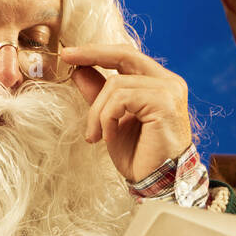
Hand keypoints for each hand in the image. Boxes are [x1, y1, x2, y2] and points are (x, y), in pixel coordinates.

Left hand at [62, 45, 192, 183]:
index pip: (126, 55)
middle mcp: (168, 82)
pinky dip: (107, 118)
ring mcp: (169, 91)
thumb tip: (79, 70)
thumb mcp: (111, 120)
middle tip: (67, 59)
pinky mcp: (164, 103)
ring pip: (116, 84)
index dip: (97, 51)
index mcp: (159, 83)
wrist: (155, 183)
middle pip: (124, 55)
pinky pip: (121, 99)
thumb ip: (99, 94)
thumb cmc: (139, 156)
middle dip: (92, 55)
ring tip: (95, 136)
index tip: (69, 53)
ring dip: (97, 112)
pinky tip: (108, 137)